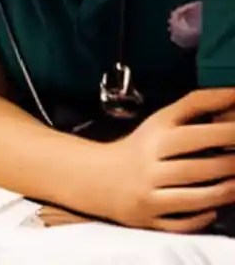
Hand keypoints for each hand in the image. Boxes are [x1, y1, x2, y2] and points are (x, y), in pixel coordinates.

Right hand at [101, 88, 234, 231]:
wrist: (96, 178)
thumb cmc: (140, 147)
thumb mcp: (162, 120)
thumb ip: (197, 105)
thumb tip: (233, 93)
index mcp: (154, 139)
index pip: (195, 135)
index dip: (227, 133)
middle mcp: (148, 167)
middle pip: (196, 168)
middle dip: (230, 165)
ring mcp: (147, 195)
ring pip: (192, 198)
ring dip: (223, 193)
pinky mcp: (147, 219)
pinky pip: (179, 224)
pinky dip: (200, 218)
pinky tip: (213, 209)